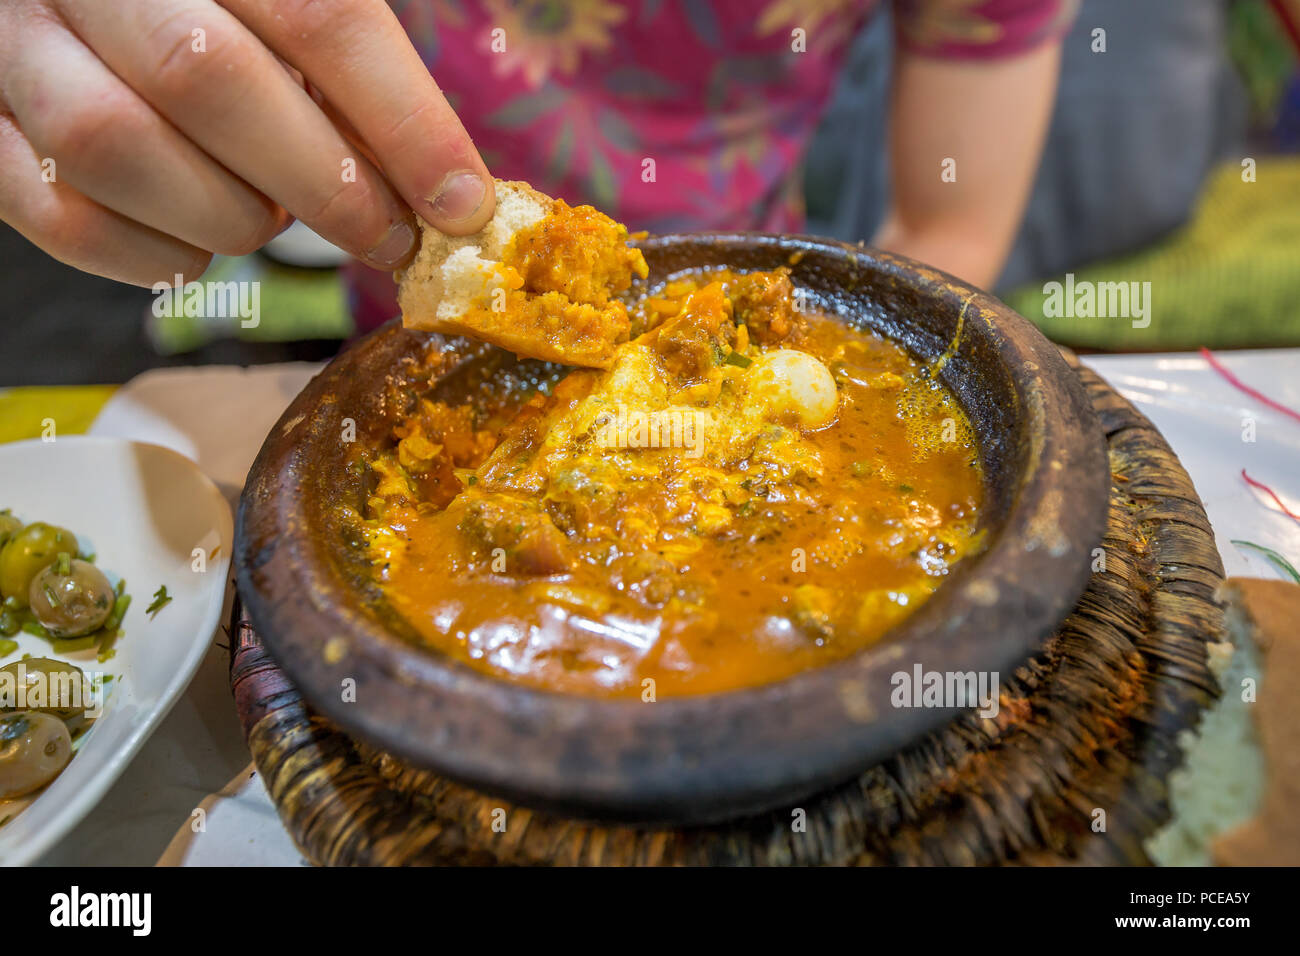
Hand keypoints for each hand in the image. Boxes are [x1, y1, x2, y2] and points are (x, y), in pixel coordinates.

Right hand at [0, 0, 494, 285]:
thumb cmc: (205, 5)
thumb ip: (339, 53)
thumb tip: (440, 182)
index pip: (320, 14)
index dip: (404, 120)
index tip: (462, 202)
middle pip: (210, 78)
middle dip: (324, 183)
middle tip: (385, 237)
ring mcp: (9, 45)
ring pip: (116, 147)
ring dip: (227, 214)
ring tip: (268, 218)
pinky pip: (59, 215)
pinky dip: (150, 255)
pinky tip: (196, 244)